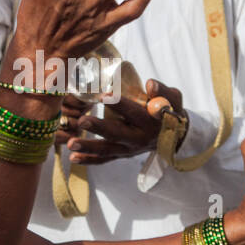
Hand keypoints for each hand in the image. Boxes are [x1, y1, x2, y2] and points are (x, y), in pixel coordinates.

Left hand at [62, 79, 183, 165]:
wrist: (174, 138)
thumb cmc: (170, 113)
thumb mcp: (173, 100)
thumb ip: (163, 91)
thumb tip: (150, 84)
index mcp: (150, 123)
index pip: (134, 113)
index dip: (120, 104)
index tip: (104, 95)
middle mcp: (138, 138)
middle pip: (117, 134)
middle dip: (99, 128)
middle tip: (82, 121)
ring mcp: (129, 149)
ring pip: (107, 150)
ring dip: (88, 148)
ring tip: (71, 143)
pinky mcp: (122, 155)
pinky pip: (105, 160)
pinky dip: (89, 160)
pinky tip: (73, 158)